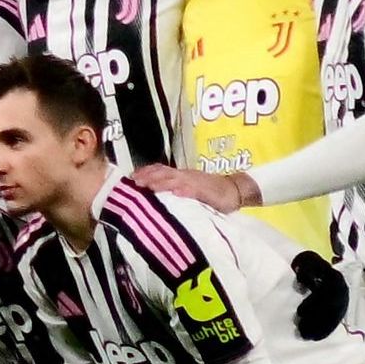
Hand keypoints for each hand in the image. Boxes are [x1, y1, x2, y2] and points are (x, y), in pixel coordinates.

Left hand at [128, 164, 258, 210]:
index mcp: (181, 174)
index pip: (160, 169)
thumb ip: (174, 187)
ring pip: (176, 180)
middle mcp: (186, 175)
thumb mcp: (189, 187)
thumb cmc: (210, 191)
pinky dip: (185, 191)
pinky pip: (195, 190)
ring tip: (149, 187)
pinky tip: (177, 194)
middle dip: (148, 176)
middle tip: (133, 182)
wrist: (234, 189)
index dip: (145, 172)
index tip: (131, 177)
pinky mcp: (207, 191)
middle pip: (164, 173)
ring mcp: (196, 182)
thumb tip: (152, 192)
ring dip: (162, 183)